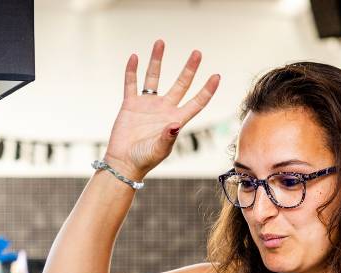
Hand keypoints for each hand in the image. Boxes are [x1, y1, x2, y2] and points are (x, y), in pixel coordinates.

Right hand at [103, 40, 220, 180]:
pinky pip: (131, 84)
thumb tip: (175, 125)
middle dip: (189, 68)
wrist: (123, 162)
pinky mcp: (131, 104)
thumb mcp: (158, 150)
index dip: (207, 90)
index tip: (216, 76)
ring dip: (157, 60)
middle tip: (197, 52)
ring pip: (154, 77)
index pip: (196, 102)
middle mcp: (164, 109)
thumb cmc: (144, 160)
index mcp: (176, 120)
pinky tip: (134, 57)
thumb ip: (167, 138)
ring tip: (160, 42)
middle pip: (181, 84)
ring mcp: (148, 105)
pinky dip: (132, 71)